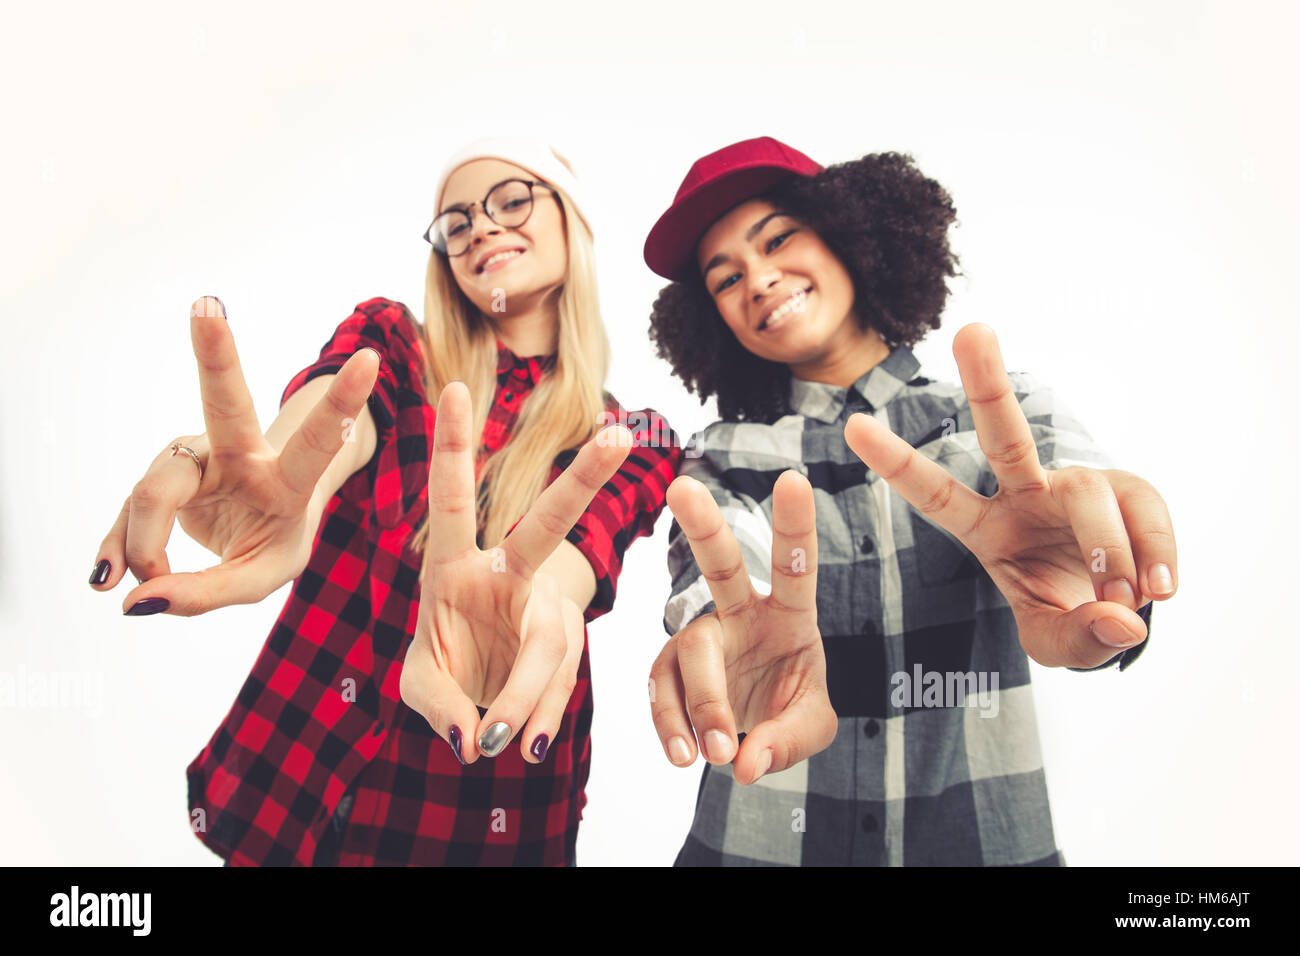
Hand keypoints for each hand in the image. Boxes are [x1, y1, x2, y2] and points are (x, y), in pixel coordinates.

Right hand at [93, 296, 381, 615]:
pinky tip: (105, 577)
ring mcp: (195, 456)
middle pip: (226, 402)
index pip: (320, 438)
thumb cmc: (271, 541)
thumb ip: (207, 593)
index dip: (343, 400)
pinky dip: (118, 550)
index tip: (370, 360)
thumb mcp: (262, 576)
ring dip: (145, 547)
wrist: (248, 527)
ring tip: (144, 579)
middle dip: (217, 352)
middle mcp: (239, 454)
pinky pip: (128, 514)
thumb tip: (137, 601)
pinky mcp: (160, 473)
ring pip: (153, 492)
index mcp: (288, 478)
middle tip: (208, 305)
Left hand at [398, 381, 632, 763]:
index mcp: (452, 566)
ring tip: (501, 741)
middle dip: (583, 480)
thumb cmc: (442, 676)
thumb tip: (477, 736)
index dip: (452, 445)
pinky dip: (540, 715)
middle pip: (546, 526)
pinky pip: (562, 682)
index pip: (451, 499)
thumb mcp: (418, 685)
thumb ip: (438, 705)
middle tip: (620, 437)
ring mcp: (542, 609)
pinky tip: (523, 741)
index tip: (453, 387)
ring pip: (551, 643)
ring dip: (527, 694)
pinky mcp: (566, 645)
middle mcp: (505, 575)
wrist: (481, 704)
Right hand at [648, 471, 836, 784]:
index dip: (795, 525)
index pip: (796, 567)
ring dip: (703, 702)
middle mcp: (742, 614)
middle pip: (720, 565)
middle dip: (703, 525)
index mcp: (790, 614)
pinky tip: (683, 754)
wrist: (753, 733)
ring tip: (715, 751)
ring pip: (691, 650)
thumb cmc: (789, 712)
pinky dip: (670, 724)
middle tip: (682, 489)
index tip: (794, 479)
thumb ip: (787, 741)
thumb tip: (745, 761)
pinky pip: (661, 689)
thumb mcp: (810, 727)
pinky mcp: (670, 669)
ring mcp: (702, 639)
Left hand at [844, 323, 1177, 669]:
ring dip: (1108, 551)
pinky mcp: (1128, 489)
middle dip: (987, 383)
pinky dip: (1156, 553)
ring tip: (1123, 600)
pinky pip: (1143, 512)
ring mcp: (1076, 486)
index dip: (896, 461)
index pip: (934, 493)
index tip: (853, 424)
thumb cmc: (1065, 615)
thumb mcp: (1054, 641)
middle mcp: (1025, 493)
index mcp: (984, 526)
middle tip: (972, 330)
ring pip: (1087, 497)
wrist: (1116, 609)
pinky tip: (1160, 588)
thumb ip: (1076, 639)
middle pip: (1003, 434)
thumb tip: (1121, 619)